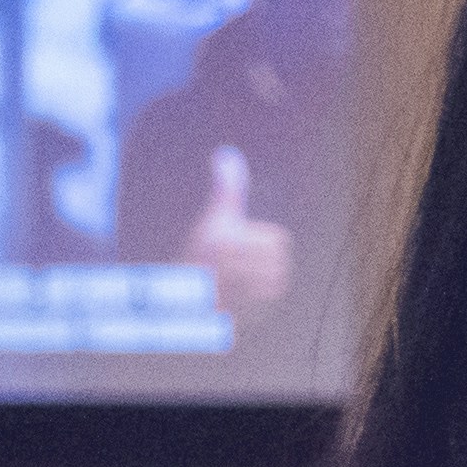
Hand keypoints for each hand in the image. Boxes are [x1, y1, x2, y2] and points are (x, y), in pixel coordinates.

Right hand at [186, 145, 298, 313]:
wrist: (187, 300)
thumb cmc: (201, 254)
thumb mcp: (215, 217)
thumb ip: (228, 186)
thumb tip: (228, 155)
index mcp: (231, 242)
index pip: (277, 240)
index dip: (254, 240)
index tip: (231, 247)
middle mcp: (235, 267)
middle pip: (280, 259)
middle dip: (258, 260)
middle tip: (230, 265)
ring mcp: (247, 294)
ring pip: (277, 278)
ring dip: (260, 278)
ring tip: (233, 280)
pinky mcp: (254, 312)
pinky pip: (272, 297)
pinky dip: (259, 296)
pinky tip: (237, 296)